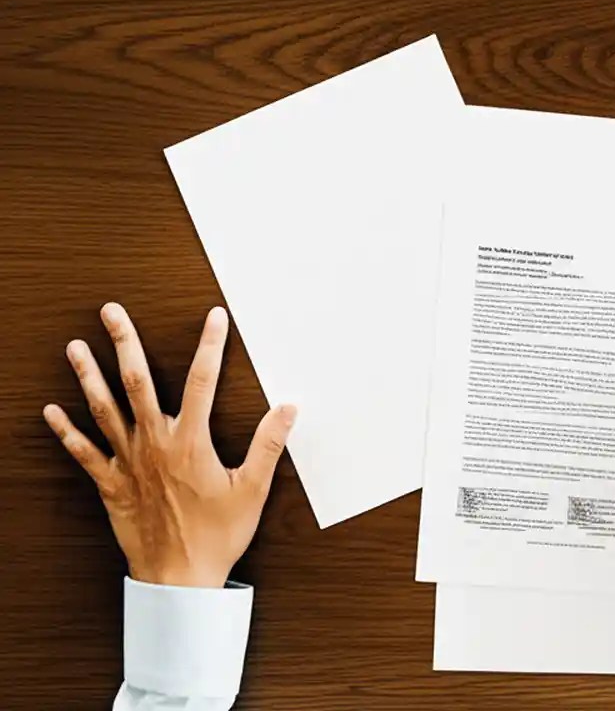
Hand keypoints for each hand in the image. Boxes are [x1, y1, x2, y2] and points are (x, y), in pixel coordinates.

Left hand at [42, 302, 295, 588]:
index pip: (202, 381)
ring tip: (76, 346)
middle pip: (136, 382)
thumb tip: (288, 408)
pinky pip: (82, 453)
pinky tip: (51, 411)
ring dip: (87, 375)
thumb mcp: (253, 490)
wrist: (179, 577)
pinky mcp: (110, 484)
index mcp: (190, 442)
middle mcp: (154, 444)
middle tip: (112, 312)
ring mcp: (127, 463)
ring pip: (103, 409)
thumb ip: (269, 445)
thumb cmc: (218, 535)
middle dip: (123, 343)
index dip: (210, 346)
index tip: (214, 318)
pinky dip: (65, 431)